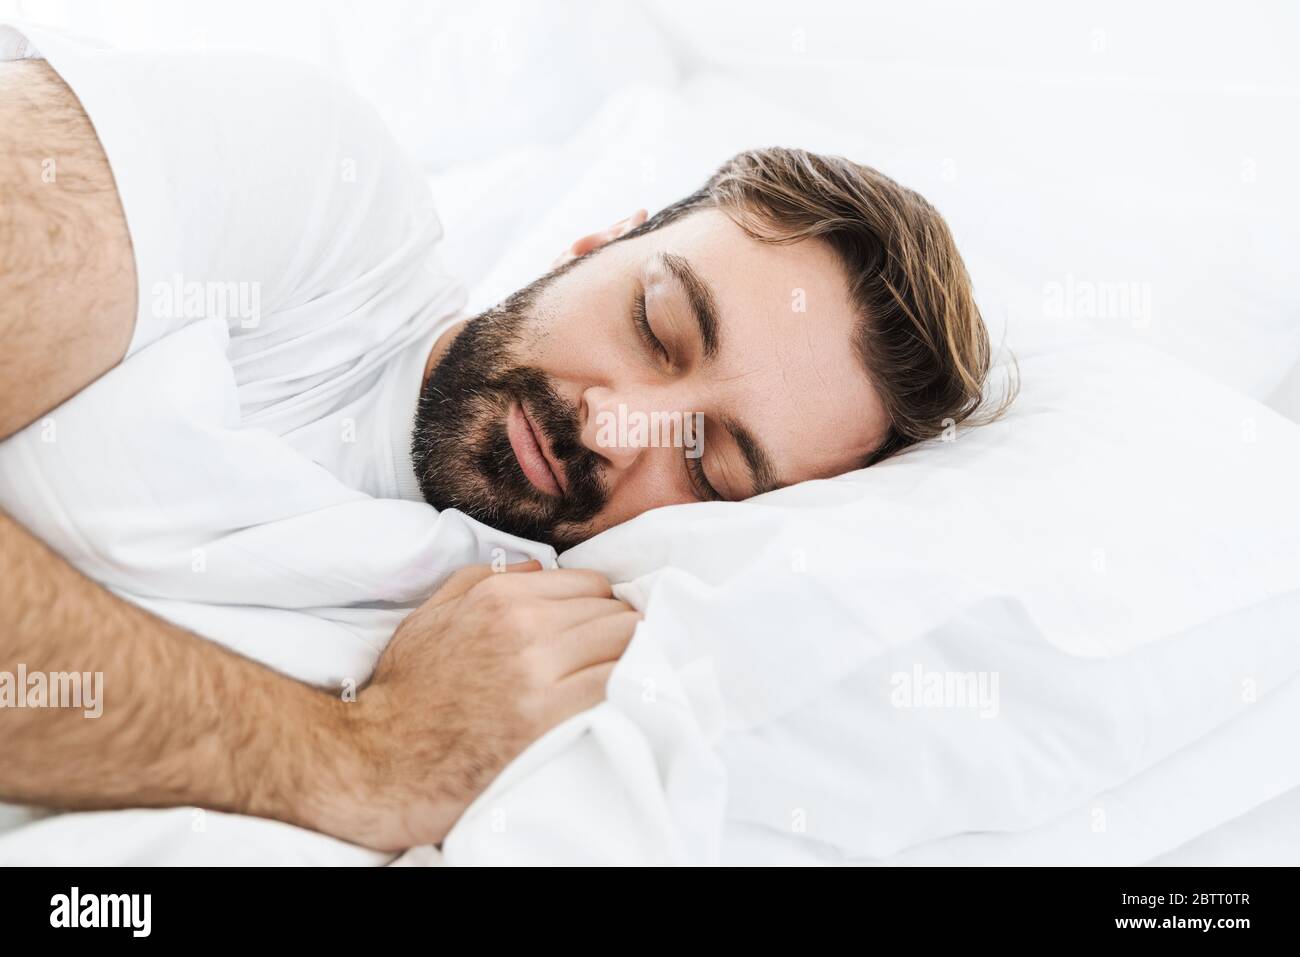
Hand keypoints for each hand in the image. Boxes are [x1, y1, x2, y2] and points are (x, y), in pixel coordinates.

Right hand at [321, 561, 639, 850]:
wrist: (379, 762)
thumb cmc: (404, 693)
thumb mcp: (430, 617)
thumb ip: (483, 582)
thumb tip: (539, 570)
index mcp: (499, 598)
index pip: (591, 585)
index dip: (600, 608)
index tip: (598, 632)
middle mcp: (524, 626)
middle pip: (615, 613)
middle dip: (620, 633)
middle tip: (613, 659)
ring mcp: (538, 673)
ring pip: (625, 644)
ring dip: (632, 660)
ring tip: (622, 679)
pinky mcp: (549, 719)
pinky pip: (617, 687)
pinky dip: (627, 691)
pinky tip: (621, 703)